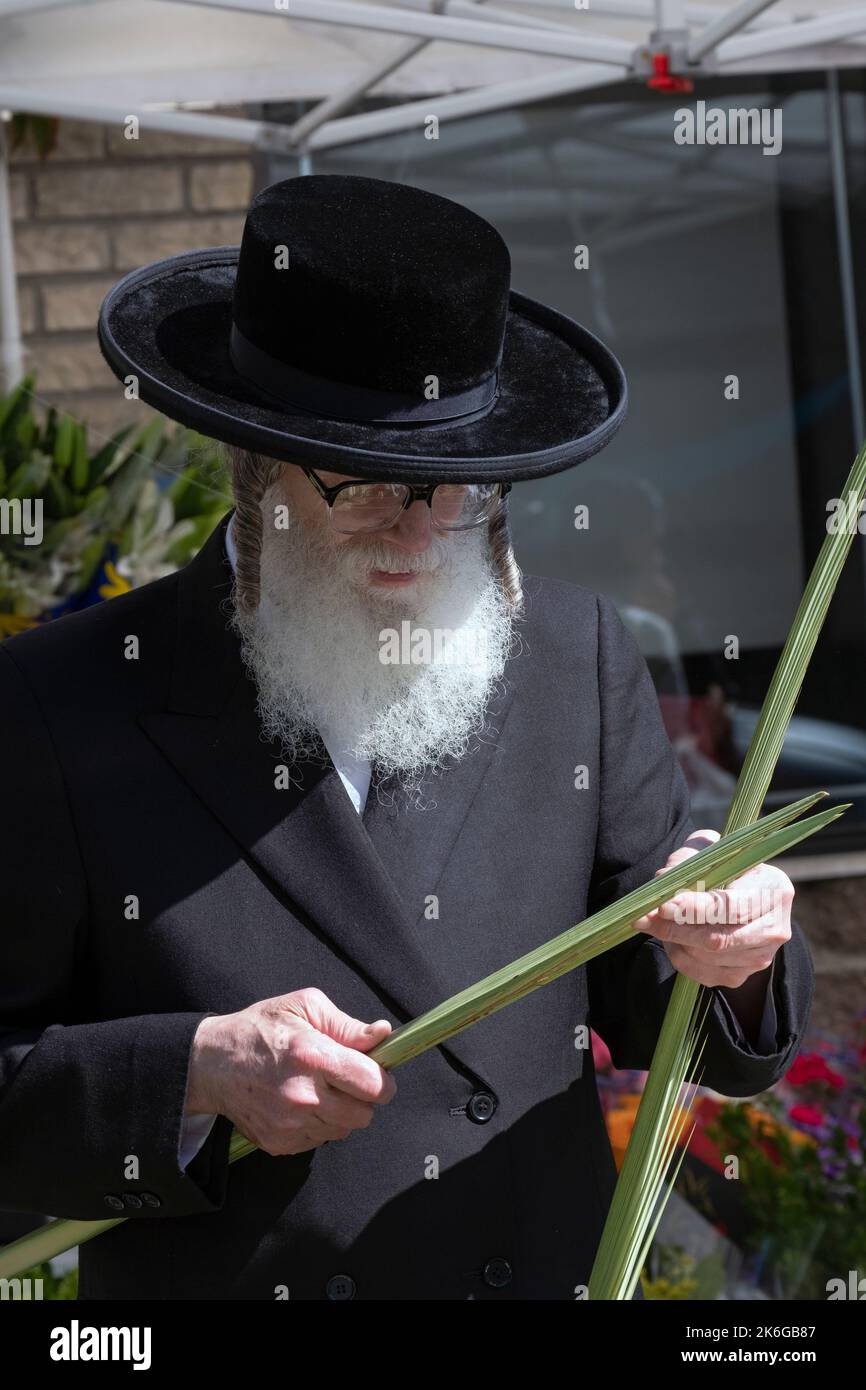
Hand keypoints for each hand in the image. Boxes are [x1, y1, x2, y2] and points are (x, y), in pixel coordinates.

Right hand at [186, 987, 395, 1156]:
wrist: (212, 1063)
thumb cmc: (260, 1028)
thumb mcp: (303, 1006)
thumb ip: (347, 1025)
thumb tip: (382, 1035)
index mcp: (312, 1057)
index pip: (372, 1084)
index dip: (384, 1080)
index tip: (379, 1072)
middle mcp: (303, 1096)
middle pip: (364, 1114)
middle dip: (364, 1097)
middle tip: (348, 1080)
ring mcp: (290, 1125)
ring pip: (344, 1130)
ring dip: (342, 1112)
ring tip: (321, 1089)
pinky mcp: (280, 1143)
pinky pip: (320, 1141)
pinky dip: (320, 1125)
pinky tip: (303, 1103)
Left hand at [632, 829, 793, 988]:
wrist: (740, 896)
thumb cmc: (724, 869)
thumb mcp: (709, 855)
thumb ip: (687, 862)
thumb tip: (663, 880)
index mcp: (774, 890)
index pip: (730, 906)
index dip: (693, 908)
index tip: (663, 905)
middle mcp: (775, 928)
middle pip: (717, 938)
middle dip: (676, 928)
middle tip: (644, 918)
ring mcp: (761, 956)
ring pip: (707, 957)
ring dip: (674, 941)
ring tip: (657, 923)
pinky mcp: (743, 975)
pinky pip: (703, 973)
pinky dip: (680, 956)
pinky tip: (671, 939)